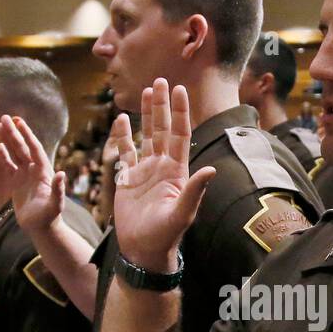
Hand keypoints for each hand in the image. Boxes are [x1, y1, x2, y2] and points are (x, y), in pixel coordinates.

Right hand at [0, 114, 66, 233]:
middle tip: (4, 117)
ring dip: (9, 139)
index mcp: (43, 171)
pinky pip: (10, 166)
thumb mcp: (55, 204)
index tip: (20, 122)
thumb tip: (61, 174)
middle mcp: (34, 170)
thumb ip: (58, 189)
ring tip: (0, 125)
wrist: (41, 227)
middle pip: (23, 147)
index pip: (35, 149)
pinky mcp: (17, 182)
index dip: (28, 135)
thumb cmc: (50, 216)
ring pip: (16, 153)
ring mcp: (25, 175)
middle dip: (14, 132)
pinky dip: (5, 156)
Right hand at [109, 79, 215, 271]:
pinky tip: (122, 120)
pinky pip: (125, 153)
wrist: (143, 252)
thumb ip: (194, 191)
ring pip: (145, 136)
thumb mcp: (182, 213)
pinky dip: (123, 136)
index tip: (180, 90)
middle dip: (162, 105)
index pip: (179, 134)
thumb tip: (210, 171)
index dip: (179, 112)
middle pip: (162, 128)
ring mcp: (145, 172)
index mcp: (176, 171)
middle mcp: (162, 167)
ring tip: (146, 91)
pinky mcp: (128, 180)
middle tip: (162, 80)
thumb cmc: (165, 236)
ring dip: (145, 114)